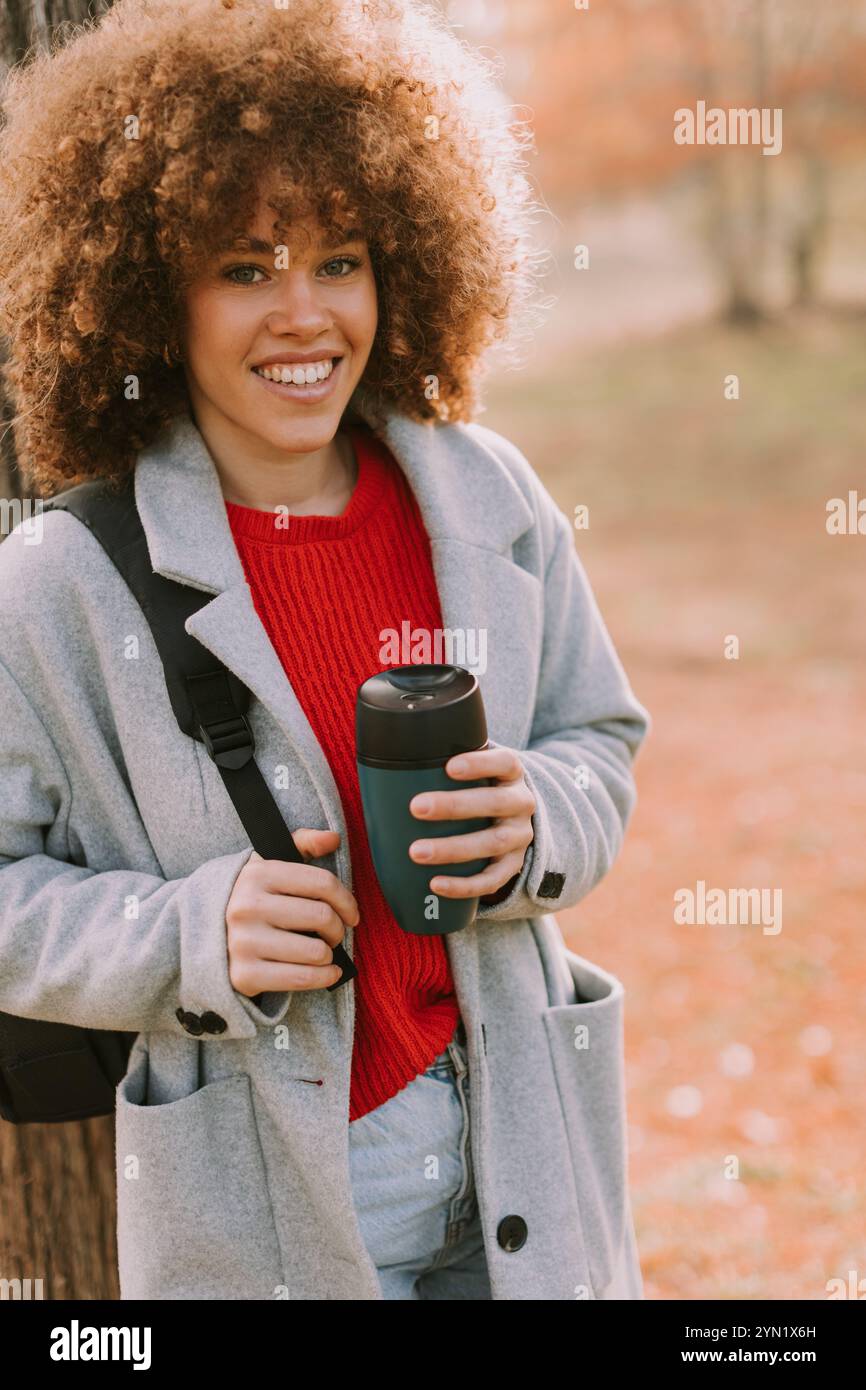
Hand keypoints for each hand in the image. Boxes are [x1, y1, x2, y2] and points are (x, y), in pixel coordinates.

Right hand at [226, 831, 358, 995]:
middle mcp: (247, 907)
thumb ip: (302, 844)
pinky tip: (327, 971)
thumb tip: (333, 837)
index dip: (346, 899)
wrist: (203, 938)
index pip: (322, 883)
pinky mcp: (244, 975)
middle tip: (335, 934)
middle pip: (322, 917)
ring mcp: (243, 942)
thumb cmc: (251, 900)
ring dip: (329, 954)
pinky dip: (324, 977)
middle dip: (338, 929)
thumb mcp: (267, 865)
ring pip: (316, 951)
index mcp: (257, 875)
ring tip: (322, 951)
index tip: (351, 913)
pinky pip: (302, 978)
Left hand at [408, 747, 535, 899]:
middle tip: (417, 807)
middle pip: (494, 802)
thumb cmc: (477, 790)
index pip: (504, 763)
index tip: (449, 767)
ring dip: (453, 848)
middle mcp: (521, 803)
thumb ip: (443, 767)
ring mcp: (520, 837)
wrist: (509, 821)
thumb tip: (386, 766)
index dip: (480, 764)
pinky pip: (492, 880)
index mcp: (511, 775)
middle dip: (454, 806)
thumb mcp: (474, 774)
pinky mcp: (512, 866)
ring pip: (492, 843)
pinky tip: (436, 884)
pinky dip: (464, 885)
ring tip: (416, 852)